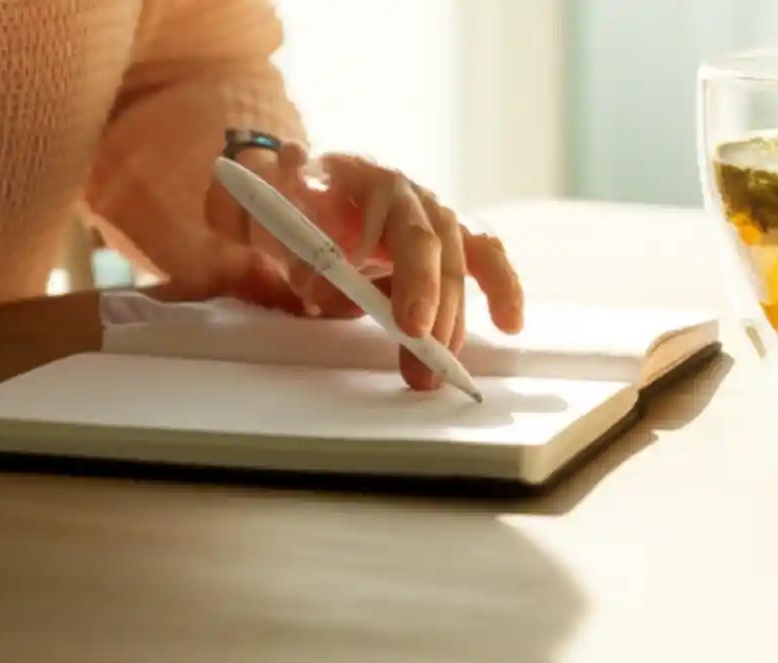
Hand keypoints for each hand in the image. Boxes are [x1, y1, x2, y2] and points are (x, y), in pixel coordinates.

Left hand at [206, 142, 523, 390]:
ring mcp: (433, 217)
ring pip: (458, 264)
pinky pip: (484, 260)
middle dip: (431, 301)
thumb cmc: (286, 200)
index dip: (406, 273)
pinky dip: (502, 288)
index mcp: (365, 175)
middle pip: (434, 246)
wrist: (297, 185)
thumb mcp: (268, 210)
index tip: (405, 318)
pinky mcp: (446, 244)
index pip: (395, 221)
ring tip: (432, 371)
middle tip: (421, 345)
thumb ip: (285, 237)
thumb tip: (318, 281)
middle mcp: (410, 193)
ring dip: (451, 320)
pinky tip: (509, 323)